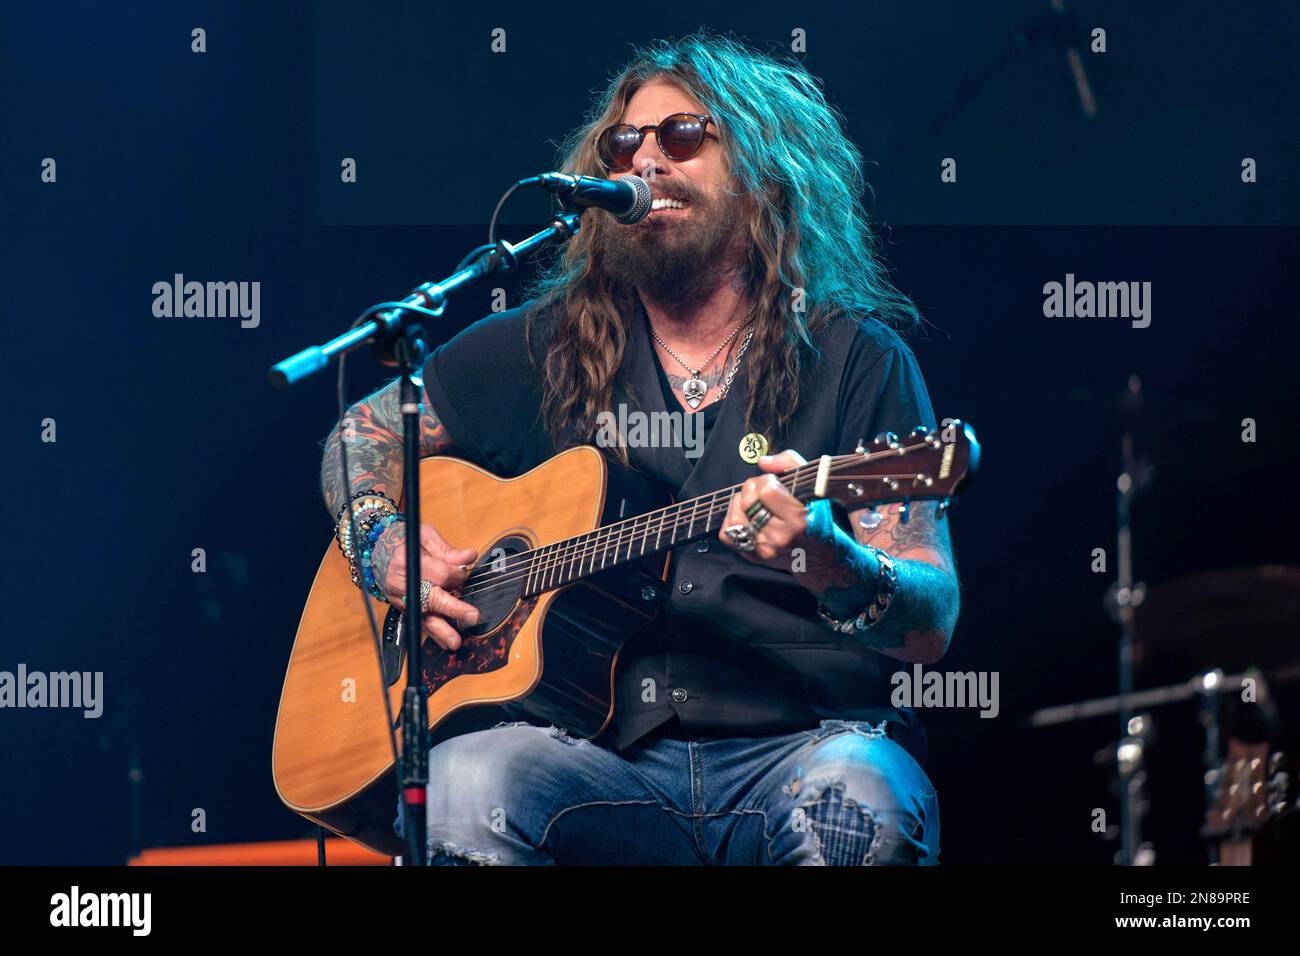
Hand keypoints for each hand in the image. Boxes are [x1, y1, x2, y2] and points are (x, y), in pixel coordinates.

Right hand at [371, 522, 478, 650]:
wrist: (378, 552)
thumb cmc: (404, 542)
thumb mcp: (425, 537)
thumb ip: (448, 550)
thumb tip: (469, 557)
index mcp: (408, 561)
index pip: (440, 574)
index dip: (458, 575)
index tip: (464, 572)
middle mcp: (402, 583)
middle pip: (432, 598)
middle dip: (453, 608)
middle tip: (472, 615)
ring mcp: (402, 599)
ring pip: (424, 617)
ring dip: (441, 631)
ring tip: (455, 642)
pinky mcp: (404, 609)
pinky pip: (420, 623)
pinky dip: (433, 635)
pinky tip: (445, 643)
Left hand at [717, 450, 835, 566]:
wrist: (824, 556)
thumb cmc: (820, 518)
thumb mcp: (814, 484)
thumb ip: (790, 464)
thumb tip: (763, 462)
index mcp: (798, 520)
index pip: (766, 490)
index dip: (767, 480)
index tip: (774, 482)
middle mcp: (780, 537)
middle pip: (748, 501)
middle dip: (753, 488)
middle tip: (763, 489)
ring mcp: (765, 549)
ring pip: (734, 517)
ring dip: (740, 503)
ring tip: (754, 502)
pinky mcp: (755, 556)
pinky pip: (727, 534)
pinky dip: (732, 520)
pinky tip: (746, 516)